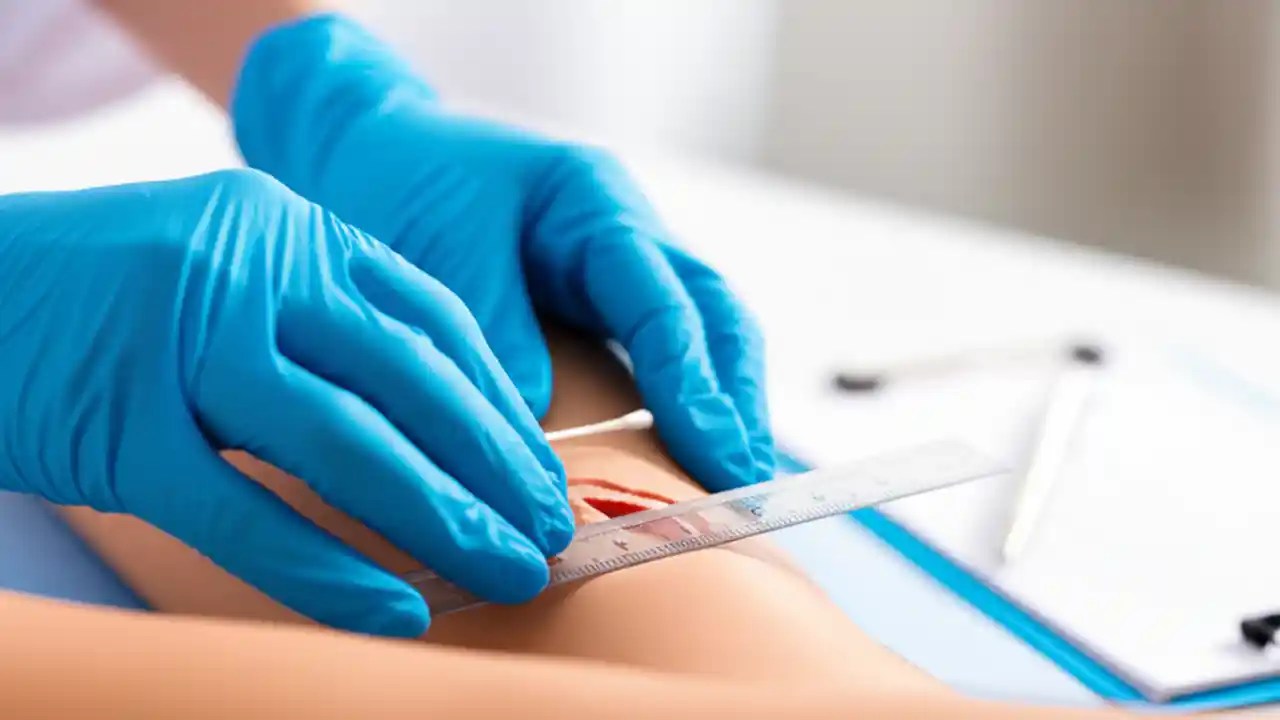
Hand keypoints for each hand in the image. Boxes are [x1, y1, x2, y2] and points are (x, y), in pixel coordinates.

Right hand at [0, 170, 571, 635]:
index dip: (497, 399)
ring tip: (508, 573)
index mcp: (285, 227)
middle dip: (492, 465)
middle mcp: (247, 267)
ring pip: (346, 443)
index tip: (539, 464)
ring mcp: (184, 344)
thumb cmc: (102, 293)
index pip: (429, 316)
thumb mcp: (225, 272)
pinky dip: (327, 568)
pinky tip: (396, 610)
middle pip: (408, 380)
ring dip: (440, 518)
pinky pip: (245, 514)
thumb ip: (316, 324)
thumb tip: (428, 428)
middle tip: (548, 532)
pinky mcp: (123, 428)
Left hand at [233, 14, 775, 490]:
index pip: (664, 304)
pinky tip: (691, 460)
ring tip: (737, 486)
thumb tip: (539, 448)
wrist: (372, 145)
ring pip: (704, 336)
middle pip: (716, 318)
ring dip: (725, 409)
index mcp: (594, 204)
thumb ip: (496, 340)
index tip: (719, 462)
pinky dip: (685, 405)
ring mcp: (624, 267)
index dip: (694, 389)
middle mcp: (628, 233)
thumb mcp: (441, 249)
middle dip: (737, 404)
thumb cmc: (404, 181)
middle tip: (748, 486)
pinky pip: (662, 354)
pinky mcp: (603, 301)